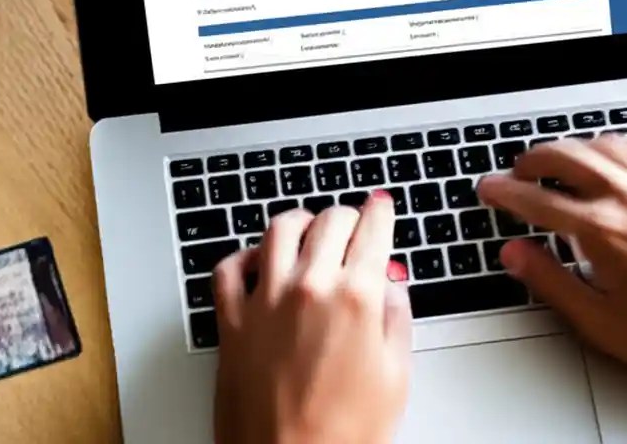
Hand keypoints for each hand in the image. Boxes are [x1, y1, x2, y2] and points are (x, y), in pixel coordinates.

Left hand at [212, 191, 412, 443]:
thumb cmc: (344, 436)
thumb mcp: (396, 376)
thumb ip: (396, 319)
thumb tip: (391, 288)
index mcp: (357, 298)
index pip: (372, 228)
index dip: (381, 211)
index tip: (381, 206)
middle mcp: (309, 288)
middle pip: (329, 220)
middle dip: (347, 216)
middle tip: (354, 225)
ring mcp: (265, 301)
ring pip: (279, 229)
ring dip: (300, 222)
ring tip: (308, 229)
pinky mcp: (231, 321)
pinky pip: (229, 267)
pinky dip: (245, 255)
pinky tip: (260, 261)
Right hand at [477, 134, 626, 396]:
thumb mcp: (603, 324)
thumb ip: (552, 283)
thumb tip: (517, 255)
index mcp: (603, 231)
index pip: (537, 199)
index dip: (504, 192)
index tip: (489, 189)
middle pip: (566, 157)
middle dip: (532, 161)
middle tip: (517, 173)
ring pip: (603, 144)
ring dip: (571, 147)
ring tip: (556, 160)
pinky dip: (616, 142)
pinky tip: (612, 152)